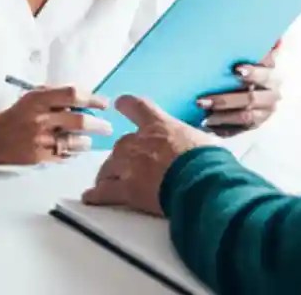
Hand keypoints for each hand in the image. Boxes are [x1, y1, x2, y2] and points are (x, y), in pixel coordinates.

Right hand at [0, 86, 110, 164]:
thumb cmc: (19, 114)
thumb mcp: (34, 97)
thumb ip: (57, 96)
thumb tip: (87, 99)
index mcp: (39, 100)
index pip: (73, 95)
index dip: (93, 98)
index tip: (104, 104)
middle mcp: (40, 119)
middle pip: (79, 121)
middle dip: (99, 125)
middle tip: (108, 128)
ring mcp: (40, 140)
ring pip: (75, 142)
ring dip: (86, 141)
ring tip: (88, 140)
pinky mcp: (38, 157)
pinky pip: (65, 155)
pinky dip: (72, 152)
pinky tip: (73, 149)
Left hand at [82, 95, 218, 215]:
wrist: (202, 183)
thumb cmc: (208, 162)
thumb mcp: (205, 142)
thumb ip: (195, 142)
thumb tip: (206, 146)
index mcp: (160, 126)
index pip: (138, 107)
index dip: (127, 105)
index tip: (119, 103)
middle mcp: (140, 141)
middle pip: (121, 144)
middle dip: (123, 156)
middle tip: (128, 165)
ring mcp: (130, 165)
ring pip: (109, 167)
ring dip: (109, 175)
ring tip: (109, 183)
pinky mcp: (127, 189)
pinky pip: (104, 192)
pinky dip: (97, 195)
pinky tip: (92, 197)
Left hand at [198, 40, 283, 134]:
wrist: (242, 90)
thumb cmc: (243, 68)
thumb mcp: (253, 58)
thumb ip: (263, 49)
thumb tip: (278, 37)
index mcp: (273, 77)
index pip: (265, 75)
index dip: (252, 73)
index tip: (236, 70)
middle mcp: (271, 97)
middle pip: (250, 99)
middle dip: (225, 100)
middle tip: (201, 100)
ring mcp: (262, 115)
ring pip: (244, 117)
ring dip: (220, 115)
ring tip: (201, 112)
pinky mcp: (251, 127)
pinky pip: (237, 130)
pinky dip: (221, 127)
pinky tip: (205, 124)